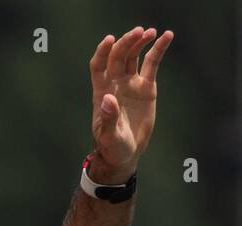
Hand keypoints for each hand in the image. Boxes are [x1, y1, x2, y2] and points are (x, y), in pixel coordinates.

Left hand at [87, 26, 172, 182]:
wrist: (125, 153)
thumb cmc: (112, 147)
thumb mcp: (109, 135)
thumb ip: (109, 118)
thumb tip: (108, 99)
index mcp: (102, 93)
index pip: (99, 66)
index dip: (102, 52)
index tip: (110, 39)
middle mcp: (115, 84)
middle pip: (118, 56)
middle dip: (126, 42)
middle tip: (139, 32)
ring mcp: (131, 84)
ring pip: (133, 56)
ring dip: (140, 42)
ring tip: (151, 32)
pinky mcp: (146, 87)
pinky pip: (152, 64)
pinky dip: (158, 49)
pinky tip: (167, 36)